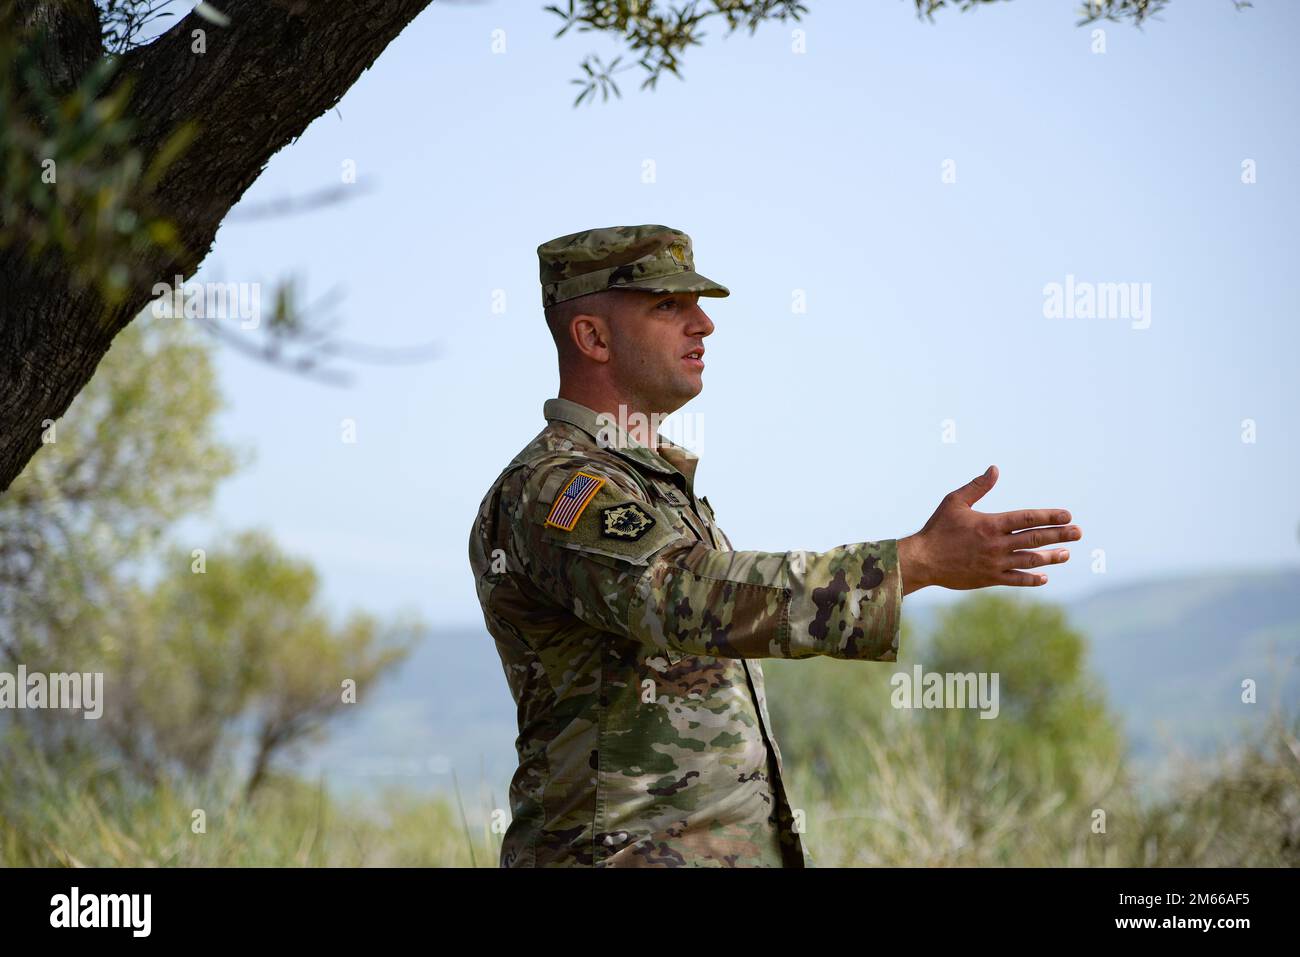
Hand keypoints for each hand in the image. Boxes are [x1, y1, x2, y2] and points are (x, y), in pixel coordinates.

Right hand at [897, 465, 1080, 594]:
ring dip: (1051, 557)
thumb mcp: (954, 502)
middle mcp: (996, 544)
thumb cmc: (937, 528)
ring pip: (1030, 560)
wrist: (922, 560)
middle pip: (1035, 538)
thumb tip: (995, 469)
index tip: (1067, 515)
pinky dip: (1032, 579)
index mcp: (990, 524)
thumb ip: (977, 487)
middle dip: (1059, 535)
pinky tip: (1044, 577)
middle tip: (1078, 532)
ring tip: (1067, 554)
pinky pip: (1016, 580)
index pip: (1027, 518)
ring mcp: (994, 563)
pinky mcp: (989, 578)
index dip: (1049, 516)